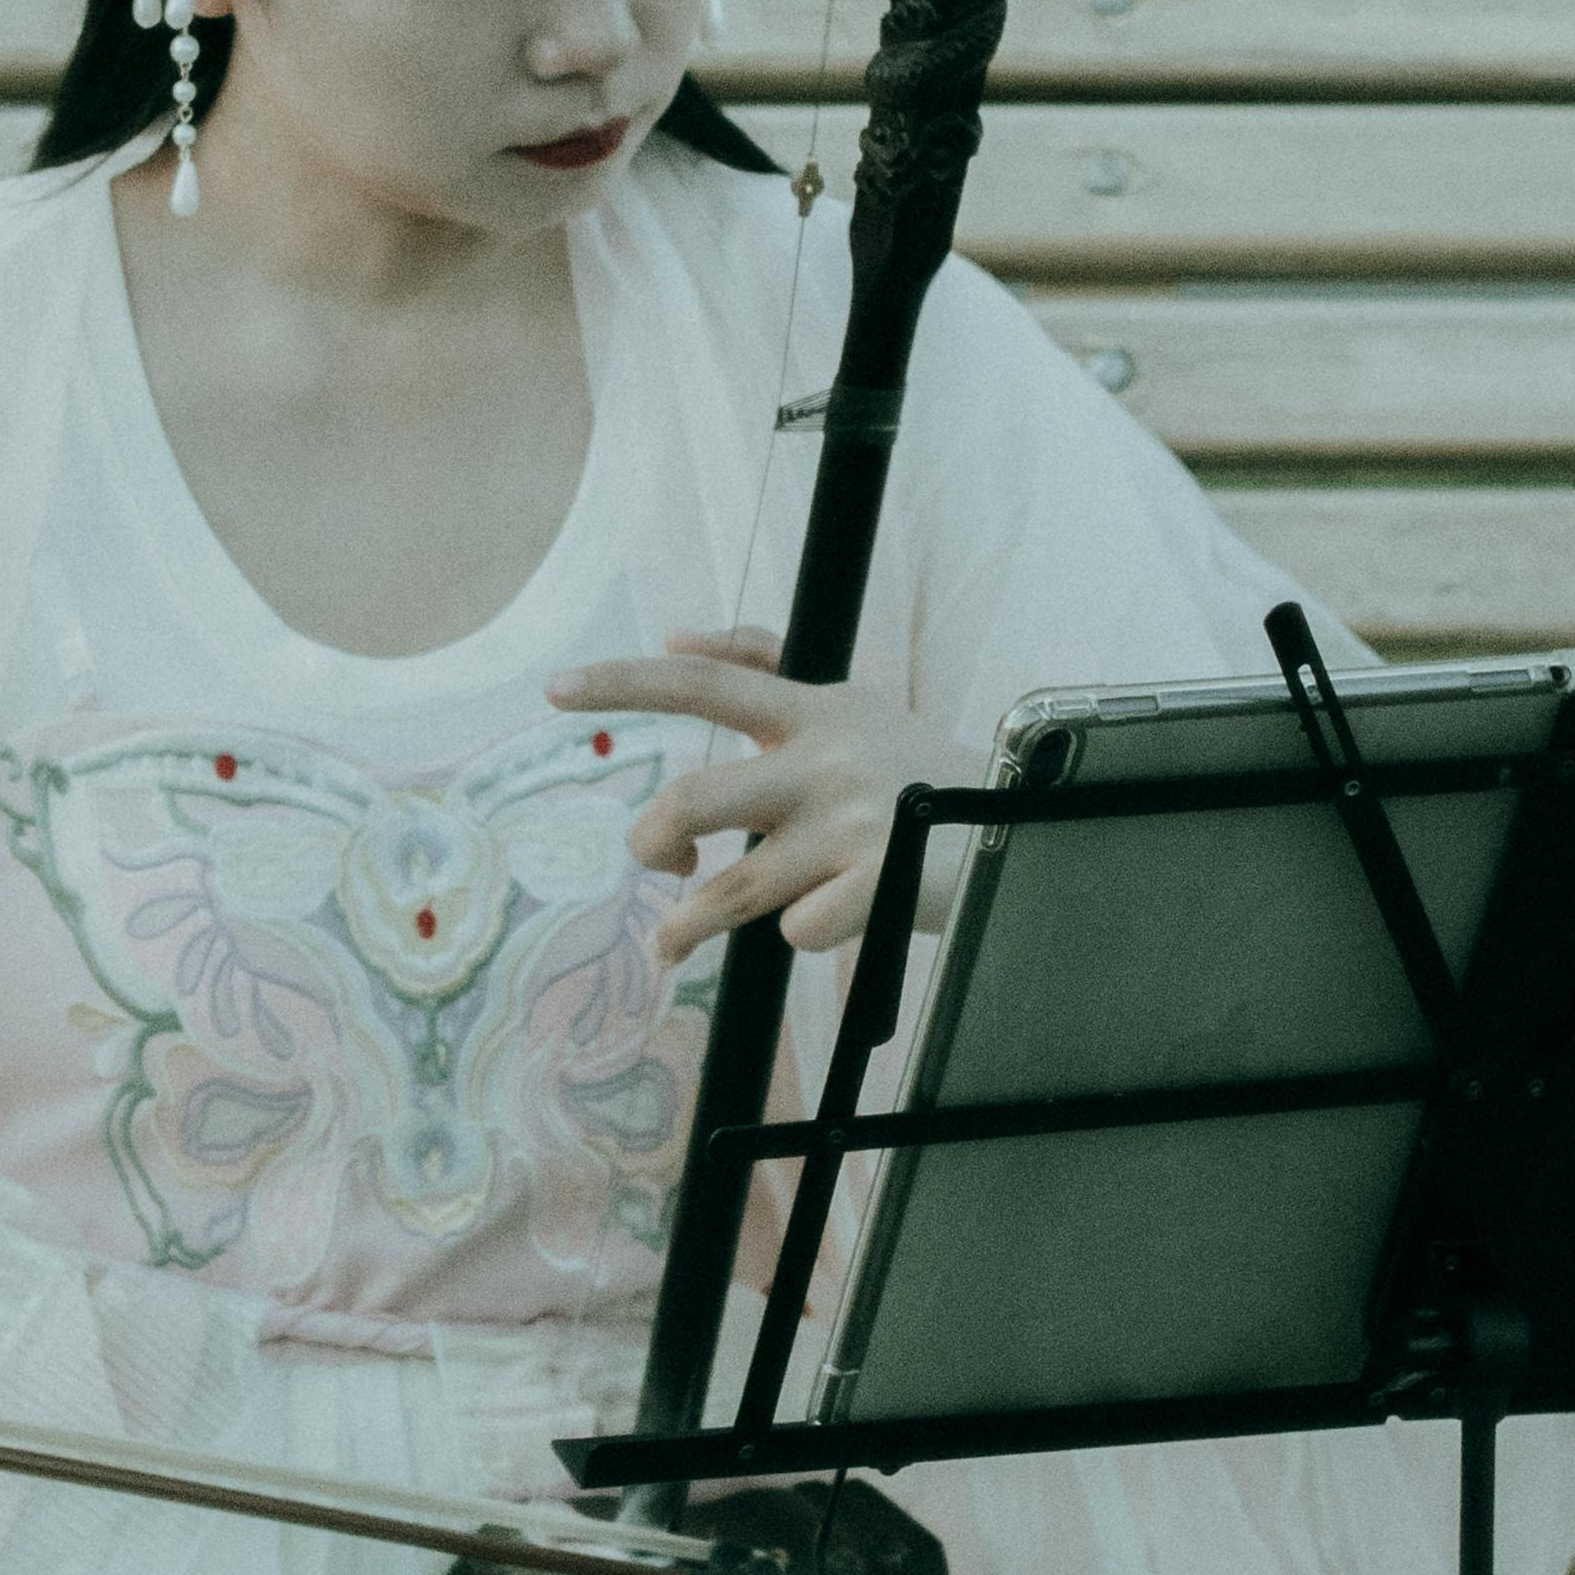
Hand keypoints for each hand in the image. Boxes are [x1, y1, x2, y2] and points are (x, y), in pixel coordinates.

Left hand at [549, 626, 954, 963]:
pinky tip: (834, 921)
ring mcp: (854, 824)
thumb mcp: (850, 702)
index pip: (706, 682)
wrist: (1022, 822)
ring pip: (729, 888)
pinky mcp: (883, 884)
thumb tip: (673, 632)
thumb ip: (764, 663)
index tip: (552, 688)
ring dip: (686, 923)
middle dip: (650, 842)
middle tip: (656, 864)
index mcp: (813, 710)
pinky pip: (797, 932)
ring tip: (670, 941)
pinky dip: (801, 935)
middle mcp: (827, 760)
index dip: (625, 682)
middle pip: (692, 801)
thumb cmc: (915, 770)